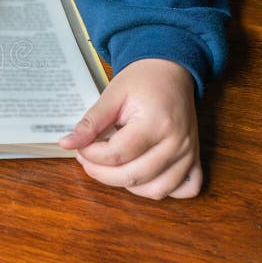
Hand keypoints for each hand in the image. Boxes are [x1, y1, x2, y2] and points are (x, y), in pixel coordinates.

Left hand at [59, 58, 200, 199]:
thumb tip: (67, 143)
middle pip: (133, 176)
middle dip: (101, 172)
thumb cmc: (142, 81)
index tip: (80, 147)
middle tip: (87, 159)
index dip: (92, 154)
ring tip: (110, 167)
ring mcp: (189, 155)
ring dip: (126, 186)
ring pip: (155, 190)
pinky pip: (183, 190)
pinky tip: (142, 177)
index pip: (117, 154)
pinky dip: (160, 189)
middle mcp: (177, 143)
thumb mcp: (112, 95)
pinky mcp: (195, 160)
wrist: (171, 72)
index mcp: (156, 123)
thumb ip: (91, 122)